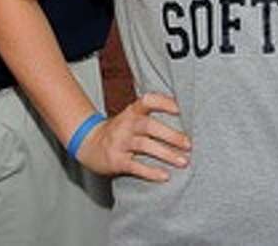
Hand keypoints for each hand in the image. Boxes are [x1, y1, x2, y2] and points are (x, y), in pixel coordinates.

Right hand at [74, 93, 189, 179]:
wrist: (89, 144)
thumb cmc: (119, 132)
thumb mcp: (131, 118)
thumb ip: (151, 117)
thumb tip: (186, 122)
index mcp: (131, 112)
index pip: (147, 101)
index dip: (163, 103)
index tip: (180, 110)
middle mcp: (125, 124)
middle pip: (149, 125)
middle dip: (170, 135)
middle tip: (189, 144)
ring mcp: (119, 142)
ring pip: (144, 145)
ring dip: (165, 154)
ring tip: (183, 162)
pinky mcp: (116, 159)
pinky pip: (135, 166)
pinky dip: (151, 171)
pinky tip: (165, 176)